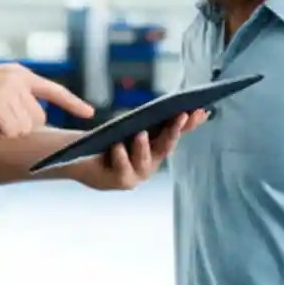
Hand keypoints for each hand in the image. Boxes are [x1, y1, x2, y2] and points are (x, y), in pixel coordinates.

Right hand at [0, 64, 94, 137]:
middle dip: (17, 126)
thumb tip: (34, 120)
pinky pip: (10, 133)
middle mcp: (17, 79)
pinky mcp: (0, 104)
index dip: (72, 102)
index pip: (52, 89)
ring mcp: (9, 91)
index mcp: (17, 73)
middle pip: (37, 119)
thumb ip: (14, 98)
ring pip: (25, 128)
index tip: (90, 112)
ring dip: (4, 131)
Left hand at [75, 109, 207, 190]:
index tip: (199, 111)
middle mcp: (152, 162)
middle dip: (174, 131)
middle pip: (166, 146)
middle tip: (181, 115)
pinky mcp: (121, 181)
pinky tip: (117, 146)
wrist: (84, 159)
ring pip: (144, 160)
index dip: (190, 123)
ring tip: (140, 134)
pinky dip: (120, 157)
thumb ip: (151, 118)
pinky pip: (122, 168)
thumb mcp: (131, 126)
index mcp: (157, 147)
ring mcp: (138, 174)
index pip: (178, 133)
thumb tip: (172, 103)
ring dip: (143, 147)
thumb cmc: (110, 139)